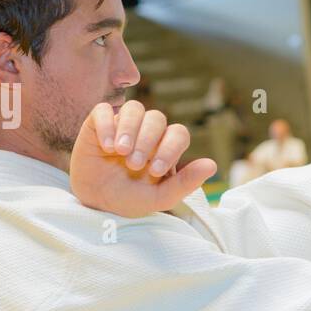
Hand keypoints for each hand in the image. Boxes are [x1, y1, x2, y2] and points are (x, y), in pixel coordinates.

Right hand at [70, 101, 216, 217]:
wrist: (98, 201)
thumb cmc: (132, 197)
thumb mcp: (160, 197)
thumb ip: (185, 183)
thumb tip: (213, 165)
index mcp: (167, 145)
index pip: (178, 134)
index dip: (170, 148)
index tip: (154, 171)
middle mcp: (148, 130)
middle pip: (157, 118)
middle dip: (147, 141)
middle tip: (134, 164)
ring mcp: (124, 123)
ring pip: (134, 108)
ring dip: (129, 128)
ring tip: (120, 151)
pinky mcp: (100, 121)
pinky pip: (105, 110)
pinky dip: (107, 124)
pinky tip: (105, 146)